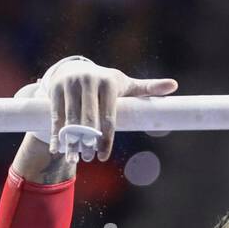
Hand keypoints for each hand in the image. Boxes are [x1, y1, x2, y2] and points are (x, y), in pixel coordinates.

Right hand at [15, 57, 178, 161]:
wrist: (74, 68)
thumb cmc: (105, 83)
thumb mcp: (125, 84)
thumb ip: (148, 88)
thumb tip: (174, 85)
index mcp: (108, 82)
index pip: (109, 116)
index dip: (106, 139)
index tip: (104, 156)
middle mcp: (87, 81)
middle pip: (88, 119)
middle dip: (88, 141)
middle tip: (89, 159)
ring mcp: (69, 85)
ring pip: (71, 119)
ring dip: (71, 142)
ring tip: (74, 159)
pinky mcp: (54, 90)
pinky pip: (56, 116)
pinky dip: (57, 135)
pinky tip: (59, 150)